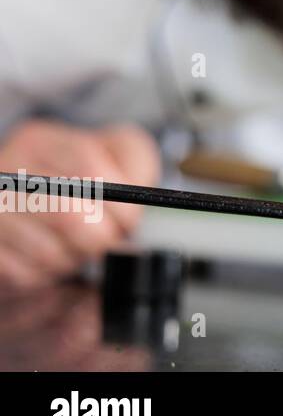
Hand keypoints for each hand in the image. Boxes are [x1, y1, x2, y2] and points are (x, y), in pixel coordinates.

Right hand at [0, 120, 160, 288]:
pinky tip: (59, 255)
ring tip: (84, 246)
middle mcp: (7, 173)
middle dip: (100, 237)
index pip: (88, 172)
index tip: (132, 220)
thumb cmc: (93, 170)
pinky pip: (26, 273)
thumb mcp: (119, 151)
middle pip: (65, 215)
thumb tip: (136, 202)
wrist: (51, 188)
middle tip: (111, 241)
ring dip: (77, 258)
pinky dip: (52, 274)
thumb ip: (136, 165)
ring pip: (46, 250)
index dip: (119, 204)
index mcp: (40, 142)